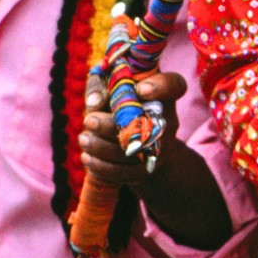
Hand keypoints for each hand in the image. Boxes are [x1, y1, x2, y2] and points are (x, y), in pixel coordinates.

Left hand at [80, 70, 183, 192]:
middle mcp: (168, 121)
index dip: (161, 86)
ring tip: (83, 139)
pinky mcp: (146, 169)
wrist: (134, 140)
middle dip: (113, 124)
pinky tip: (87, 157)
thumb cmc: (117, 104)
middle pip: (147, 124)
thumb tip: (94, 103)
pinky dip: (102, 166)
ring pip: (132, 151)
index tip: (140, 89)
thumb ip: (99, 87)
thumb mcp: (107, 87)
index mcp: (163, 95)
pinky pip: (125, 172)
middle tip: (88, 120)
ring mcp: (160, 147)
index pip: (174, 85)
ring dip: (102, 146)